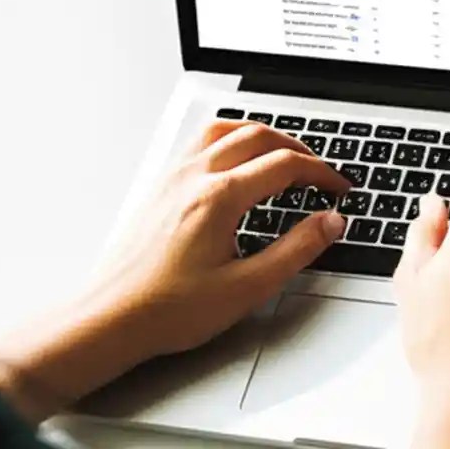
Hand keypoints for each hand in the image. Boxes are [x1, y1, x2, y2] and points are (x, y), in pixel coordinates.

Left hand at [0, 120, 350, 420]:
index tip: (338, 188)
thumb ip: (297, 249)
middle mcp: (195, 178)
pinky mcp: (160, 186)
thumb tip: (329, 222)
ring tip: (284, 155)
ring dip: (262, 136)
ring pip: (226, 130)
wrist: (110, 320)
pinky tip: (237, 161)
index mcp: (219, 197)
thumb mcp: (248, 287)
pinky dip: (230, 140)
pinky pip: (200, 142)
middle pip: (259, 136)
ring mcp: (173, 178)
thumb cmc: (169, 310)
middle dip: (299, 149)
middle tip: (320, 172)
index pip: (285, 165)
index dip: (322, 173)